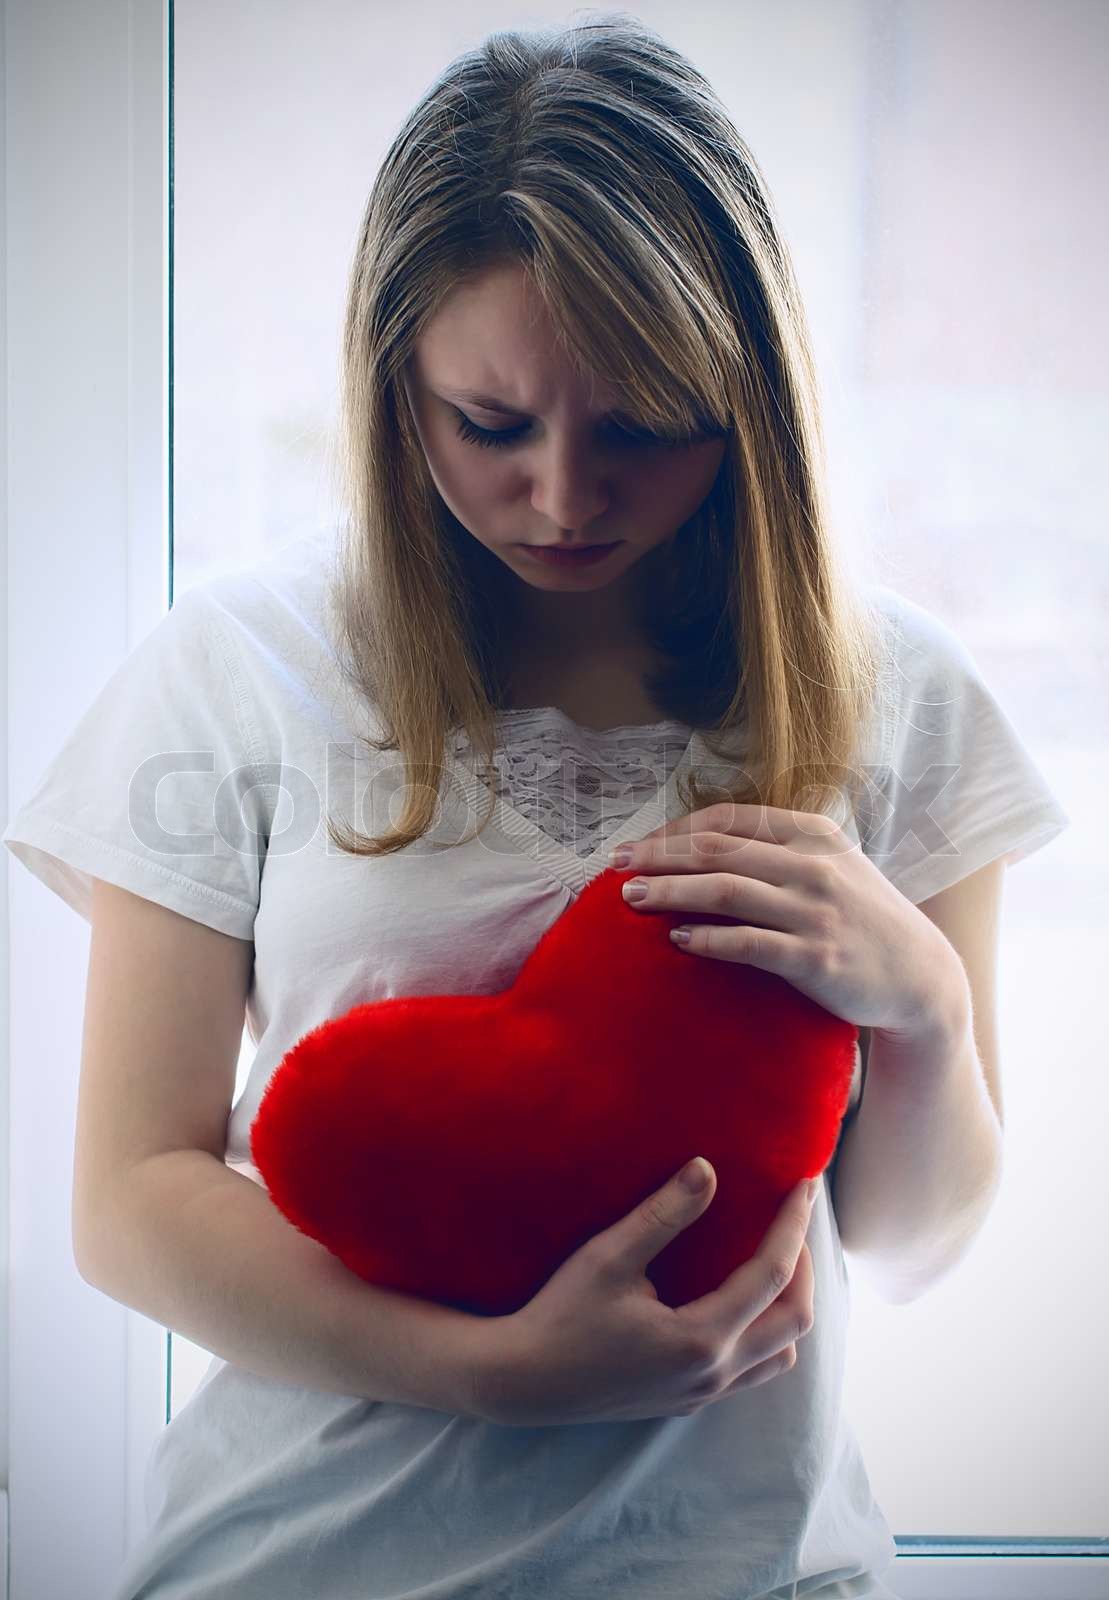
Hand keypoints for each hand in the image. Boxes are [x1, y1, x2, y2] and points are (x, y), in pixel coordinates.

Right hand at [471, 1160, 818, 1426]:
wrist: (521, 1381)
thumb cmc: (560, 1316)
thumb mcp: (608, 1257)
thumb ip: (663, 1214)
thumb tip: (708, 1169)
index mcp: (701, 1339)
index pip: (771, 1276)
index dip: (793, 1226)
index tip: (805, 1187)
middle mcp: (712, 1375)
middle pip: (793, 1323)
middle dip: (804, 1268)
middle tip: (792, 1221)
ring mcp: (701, 1395)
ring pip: (779, 1356)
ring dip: (788, 1307)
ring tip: (773, 1261)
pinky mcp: (685, 1402)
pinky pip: (750, 1372)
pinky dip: (764, 1333)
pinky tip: (738, 1303)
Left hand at [611, 801, 961, 1035]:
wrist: (921, 977)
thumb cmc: (864, 920)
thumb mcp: (831, 867)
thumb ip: (779, 852)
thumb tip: (704, 847)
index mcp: (813, 834)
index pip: (728, 820)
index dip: (676, 829)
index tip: (638, 845)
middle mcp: (813, 865)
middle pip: (717, 851)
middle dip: (659, 855)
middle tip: (615, 866)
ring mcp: (815, 910)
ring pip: (725, 891)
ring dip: (670, 892)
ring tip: (631, 899)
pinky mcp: (815, 957)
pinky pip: (749, 943)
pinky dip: (708, 940)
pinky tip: (676, 942)